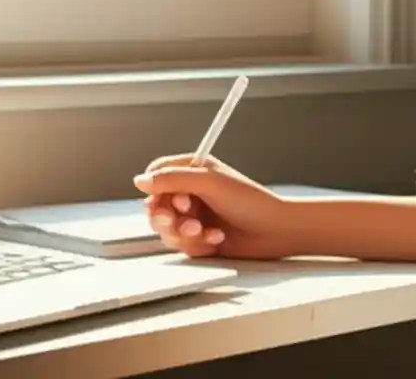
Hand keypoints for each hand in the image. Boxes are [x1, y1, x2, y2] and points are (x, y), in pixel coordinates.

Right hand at [133, 154, 294, 259]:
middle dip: (166, 216)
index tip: (167, 196)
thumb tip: (139, 180)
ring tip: (203, 231)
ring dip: (183, 232)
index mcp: (193, 170)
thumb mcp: (209, 182)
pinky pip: (182, 245)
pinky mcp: (200, 239)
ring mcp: (194, 217)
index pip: (157, 174)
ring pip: (166, 229)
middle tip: (176, 219)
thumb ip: (172, 179)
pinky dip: (198, 244)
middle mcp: (191, 192)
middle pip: (155, 205)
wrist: (276, 231)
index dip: (155, 187)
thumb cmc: (250, 201)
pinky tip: (216, 239)